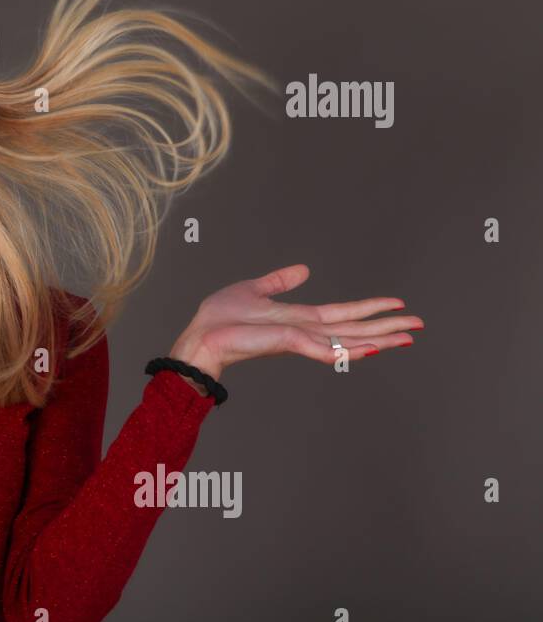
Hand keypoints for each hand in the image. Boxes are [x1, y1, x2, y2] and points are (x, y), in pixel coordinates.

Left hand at [167, 263, 422, 385]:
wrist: (200, 337)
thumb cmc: (220, 319)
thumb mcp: (255, 290)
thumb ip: (280, 282)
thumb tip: (304, 270)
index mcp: (299, 319)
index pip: (343, 314)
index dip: (371, 308)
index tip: (398, 304)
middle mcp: (305, 331)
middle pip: (355, 328)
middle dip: (387, 326)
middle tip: (420, 325)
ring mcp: (299, 340)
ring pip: (347, 340)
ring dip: (379, 338)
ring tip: (408, 336)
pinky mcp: (288, 344)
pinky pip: (324, 350)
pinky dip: (348, 351)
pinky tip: (371, 349)